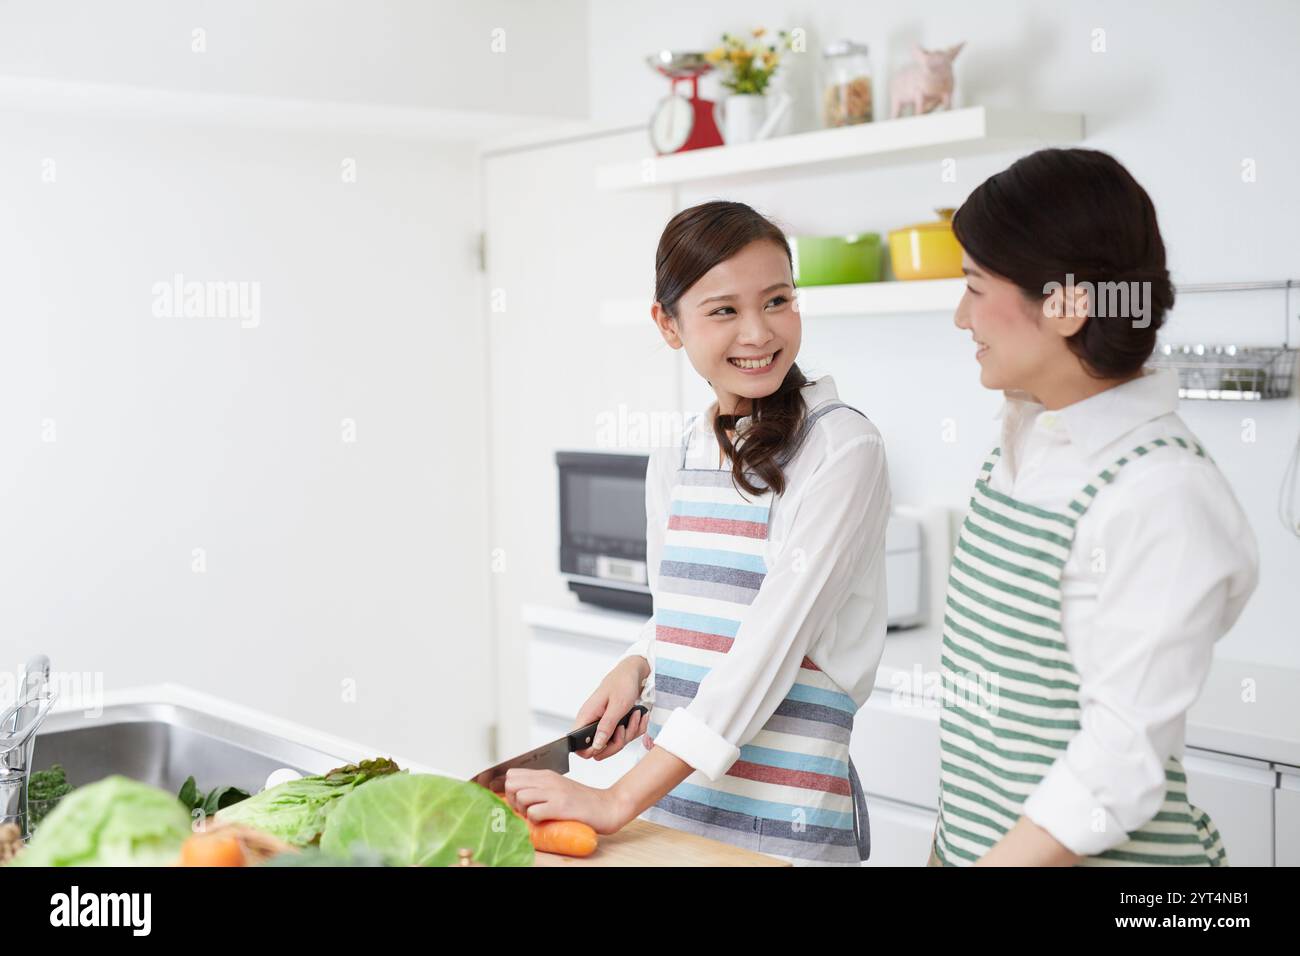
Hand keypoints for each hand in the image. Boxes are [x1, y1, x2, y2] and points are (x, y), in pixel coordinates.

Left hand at [504, 768, 633, 833]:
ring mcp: (555, 792)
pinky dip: (535, 820)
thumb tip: (517, 797)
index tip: (521, 801)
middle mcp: (548, 780)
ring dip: (524, 811)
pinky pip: (533, 813)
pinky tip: (546, 820)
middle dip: (513, 800)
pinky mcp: (561, 806)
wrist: (607, 806)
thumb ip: (540, 788)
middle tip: (527, 809)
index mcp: (546, 774)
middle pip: (511, 783)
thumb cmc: (582, 801)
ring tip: (537, 815)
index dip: (511, 790)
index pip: (512, 774)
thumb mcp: (558, 788)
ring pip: (520, 797)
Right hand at [572, 656, 650, 760]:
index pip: (578, 746)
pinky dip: (634, 728)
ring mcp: (603, 725)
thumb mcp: (617, 706)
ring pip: (614, 744)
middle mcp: (593, 723)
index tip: (608, 743)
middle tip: (624, 727)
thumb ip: (606, 727)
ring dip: (629, 732)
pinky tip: (636, 716)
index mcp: (587, 717)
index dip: (592, 751)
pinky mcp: (613, 725)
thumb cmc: (622, 684)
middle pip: (599, 750)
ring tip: (633, 715)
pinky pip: (624, 736)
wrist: (632, 673)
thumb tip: (595, 746)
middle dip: (617, 743)